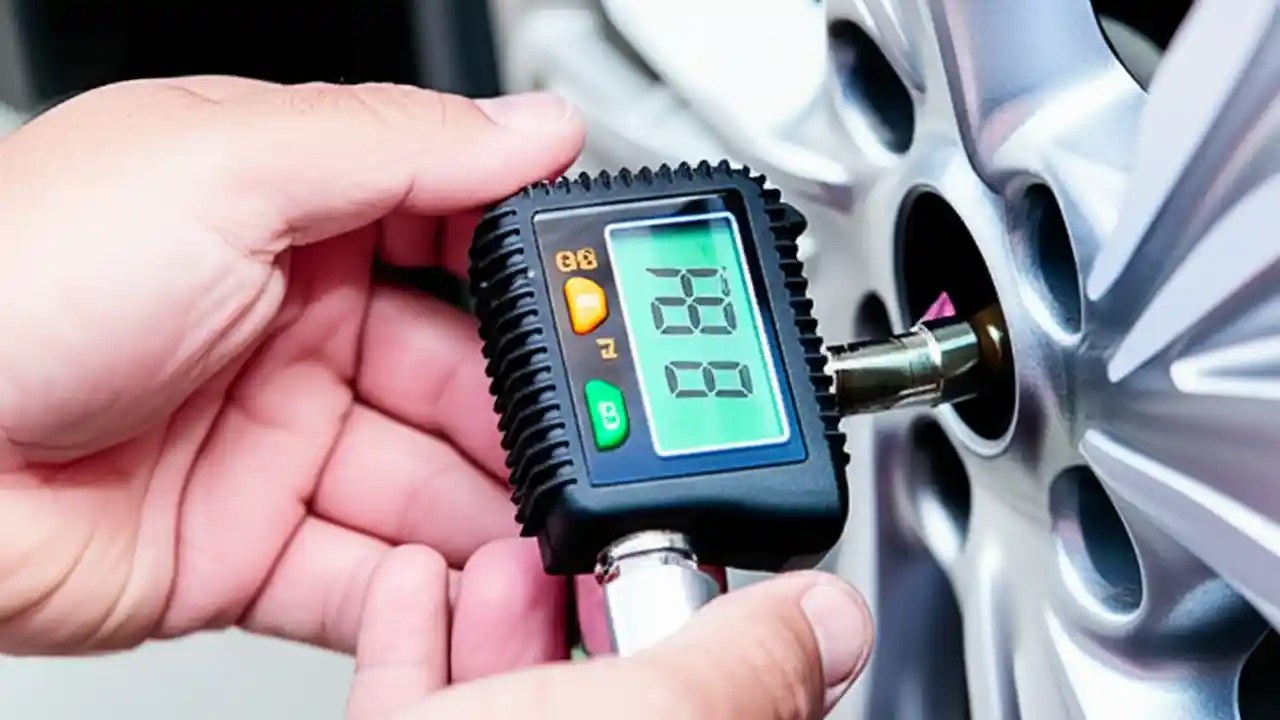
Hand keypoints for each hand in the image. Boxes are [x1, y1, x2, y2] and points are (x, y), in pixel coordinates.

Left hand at [0, 74, 584, 699]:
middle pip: (453, 373)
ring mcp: (272, 440)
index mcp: (290, 214)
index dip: (527, 272)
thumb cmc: (14, 280)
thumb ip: (400, 147)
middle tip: (590, 435)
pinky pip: (361, 571)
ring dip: (488, 508)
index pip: (450, 234)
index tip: (597, 306)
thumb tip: (535, 126)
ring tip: (545, 524)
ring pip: (423, 481)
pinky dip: (421, 587)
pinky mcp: (244, 546)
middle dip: (523, 410)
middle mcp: (290, 326)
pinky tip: (463, 582)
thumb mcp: (227, 167)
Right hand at [394, 571, 874, 719]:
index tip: (708, 574)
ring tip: (500, 553)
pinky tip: (417, 588)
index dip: (729, 644)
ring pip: (514, 707)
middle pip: (619, 708)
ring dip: (503, 614)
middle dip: (598, 611)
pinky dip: (417, 645)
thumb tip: (832, 624)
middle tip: (591, 549)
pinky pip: (424, 714)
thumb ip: (750, 670)